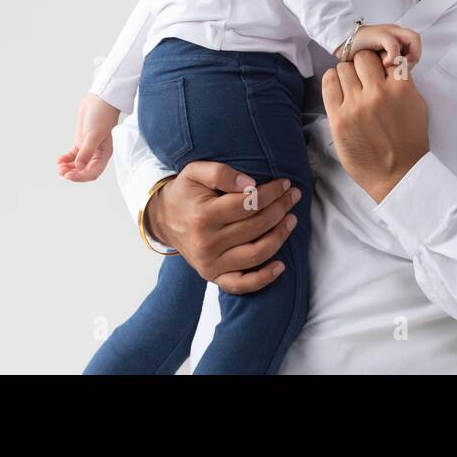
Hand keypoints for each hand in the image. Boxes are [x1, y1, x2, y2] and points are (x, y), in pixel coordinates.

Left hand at [56, 93, 118, 181]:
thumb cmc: (102, 116)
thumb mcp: (94, 135)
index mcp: (104, 154)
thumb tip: (79, 166)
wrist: (99, 100)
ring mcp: (88, 147)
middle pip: (84, 170)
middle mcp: (97, 153)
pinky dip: (66, 159)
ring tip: (59, 168)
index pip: (93, 172)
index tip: (69, 176)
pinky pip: (73, 155)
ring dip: (69, 168)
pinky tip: (59, 160)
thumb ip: (87, 152)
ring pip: (77, 164)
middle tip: (61, 172)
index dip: (81, 177)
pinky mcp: (81, 141)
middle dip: (73, 173)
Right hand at [144, 162, 304, 294]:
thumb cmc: (184, 193)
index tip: (284, 184)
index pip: (249, 204)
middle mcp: (207, 243)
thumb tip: (250, 185)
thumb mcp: (194, 172)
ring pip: (255, 254)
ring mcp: (210, 264)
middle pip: (256, 227)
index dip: (271, 192)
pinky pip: (241, 284)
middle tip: (293, 196)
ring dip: (279, 237)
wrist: (163, 219)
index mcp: (203, 216)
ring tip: (291, 220)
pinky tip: (281, 266)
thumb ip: (221, 172)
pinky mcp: (213, 277)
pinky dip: (264, 279)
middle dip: (280, 209)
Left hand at [322, 49, 428, 202]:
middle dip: (363, 65)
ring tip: (351, 87)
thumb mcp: (417, 106)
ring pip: (343, 68)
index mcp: (401, 88)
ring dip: (347, 74)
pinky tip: (340, 90)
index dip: (381, 62)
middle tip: (363, 78)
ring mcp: (356, 106)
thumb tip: (388, 64)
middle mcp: (378, 93)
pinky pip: (328, 84)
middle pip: (362, 57)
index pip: (386, 56)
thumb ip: (403, 83)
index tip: (379, 69)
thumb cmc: (410, 142)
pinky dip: (333, 82)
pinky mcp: (338, 118)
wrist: (398, 175)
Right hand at [335, 23, 421, 68]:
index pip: (416, 49)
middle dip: (413, 58)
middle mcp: (396, 32)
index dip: (412, 62)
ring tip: (394, 65)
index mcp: (397, 38)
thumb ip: (393, 68)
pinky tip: (384, 64)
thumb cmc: (359, 56)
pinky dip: (392, 56)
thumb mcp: (380, 62)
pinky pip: (393, 44)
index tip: (402, 74)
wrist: (342, 42)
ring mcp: (389, 31)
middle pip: (417, 41)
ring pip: (413, 39)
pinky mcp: (380, 34)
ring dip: (406, 55)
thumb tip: (406, 85)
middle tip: (400, 69)